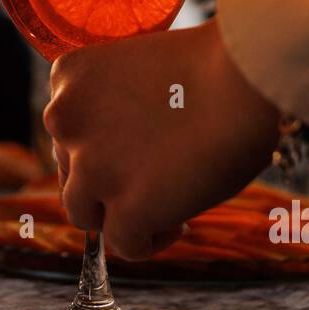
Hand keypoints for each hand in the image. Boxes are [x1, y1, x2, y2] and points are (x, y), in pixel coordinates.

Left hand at [44, 19, 280, 259]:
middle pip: (73, 172)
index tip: (136, 151)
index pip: (69, 132)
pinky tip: (180, 223)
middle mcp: (64, 121)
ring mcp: (91, 168)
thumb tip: (126, 152)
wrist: (244, 75)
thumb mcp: (140, 69)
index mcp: (69, 78)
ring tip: (162, 207)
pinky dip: (150, 240)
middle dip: (107, 180)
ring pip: (85, 214)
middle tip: (151, 180)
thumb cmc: (213, 65)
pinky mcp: (125, 209)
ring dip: (118, 215)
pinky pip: (125, 244)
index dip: (101, 147)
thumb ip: (117, 107)